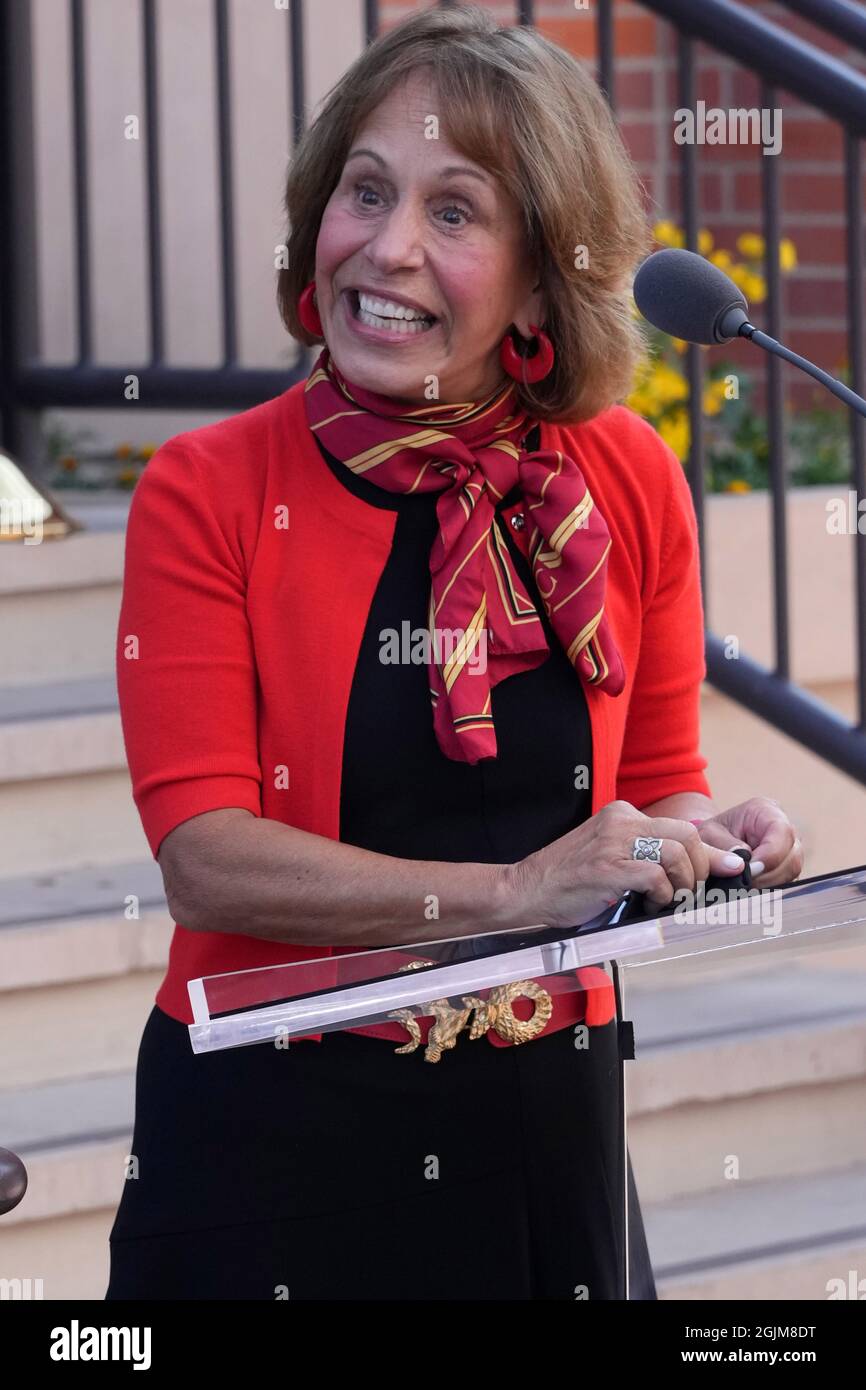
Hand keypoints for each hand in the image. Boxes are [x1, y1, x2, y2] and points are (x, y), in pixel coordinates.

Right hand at [513, 800, 753, 930]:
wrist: (525, 891)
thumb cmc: (570, 882)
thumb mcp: (612, 859)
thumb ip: (648, 857)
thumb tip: (698, 868)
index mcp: (623, 815)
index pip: (681, 827)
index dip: (710, 852)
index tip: (731, 868)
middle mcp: (620, 821)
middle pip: (687, 835)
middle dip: (701, 868)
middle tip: (692, 892)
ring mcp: (613, 842)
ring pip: (676, 853)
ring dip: (683, 884)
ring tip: (667, 900)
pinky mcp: (607, 867)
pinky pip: (654, 876)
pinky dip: (662, 894)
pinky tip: (649, 904)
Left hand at [692, 796, 803, 886]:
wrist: (713, 842)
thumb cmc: (711, 834)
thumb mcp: (709, 835)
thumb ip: (723, 846)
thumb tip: (741, 864)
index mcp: (766, 811)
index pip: (783, 832)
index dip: (770, 855)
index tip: (750, 870)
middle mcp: (784, 829)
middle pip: (792, 856)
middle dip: (768, 874)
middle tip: (745, 884)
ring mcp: (789, 849)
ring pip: (792, 871)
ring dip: (769, 884)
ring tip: (745, 887)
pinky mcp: (787, 867)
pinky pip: (788, 881)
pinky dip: (769, 888)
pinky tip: (752, 891)